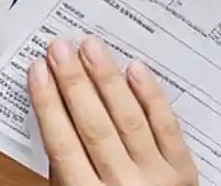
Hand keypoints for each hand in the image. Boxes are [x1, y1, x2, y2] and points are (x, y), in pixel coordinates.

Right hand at [29, 38, 198, 185]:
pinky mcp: (183, 169)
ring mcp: (156, 177)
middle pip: (94, 126)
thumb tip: (56, 114)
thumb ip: (66, 170)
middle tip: (60, 47)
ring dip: (107, 79)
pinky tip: (135, 69)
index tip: (37, 71)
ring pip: (128, 119)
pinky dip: (150, 96)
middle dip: (74, 83)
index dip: (48, 104)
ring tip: (91, 47)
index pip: (62, 144)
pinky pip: (166, 126)